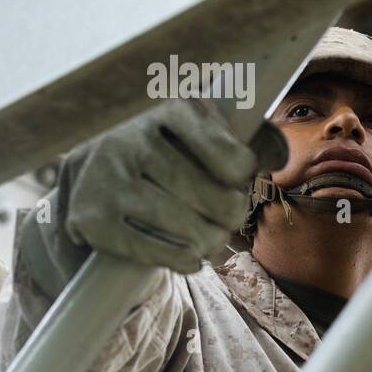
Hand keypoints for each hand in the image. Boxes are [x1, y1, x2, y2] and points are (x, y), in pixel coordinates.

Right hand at [59, 98, 280, 273]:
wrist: (93, 174)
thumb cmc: (173, 151)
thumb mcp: (212, 133)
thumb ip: (254, 140)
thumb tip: (279, 157)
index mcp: (171, 111)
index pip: (233, 158)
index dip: (244, 172)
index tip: (236, 174)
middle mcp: (132, 138)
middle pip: (218, 200)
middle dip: (231, 212)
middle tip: (227, 213)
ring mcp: (106, 179)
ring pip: (192, 230)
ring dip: (212, 239)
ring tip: (210, 234)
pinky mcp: (91, 218)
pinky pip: (159, 254)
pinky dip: (186, 260)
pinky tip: (191, 255)